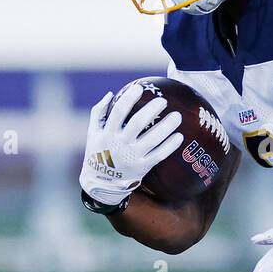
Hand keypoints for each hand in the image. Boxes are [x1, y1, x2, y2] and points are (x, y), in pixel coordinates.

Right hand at [79, 84, 182, 206]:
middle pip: (137, 124)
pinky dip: (170, 146)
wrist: (102, 183)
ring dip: (166, 127)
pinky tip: (179, 136)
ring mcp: (132, 157)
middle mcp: (120, 144)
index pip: (118, 112)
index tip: (139, 88)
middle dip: (151, 110)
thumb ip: (99, 112)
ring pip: (152, 140)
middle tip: (163, 101)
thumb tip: (110, 93)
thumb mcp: (93, 133)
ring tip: (177, 116)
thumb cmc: (98, 152)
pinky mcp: (142, 167)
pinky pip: (159, 155)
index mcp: (107, 134)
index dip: (128, 99)